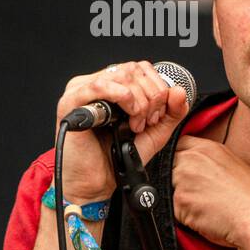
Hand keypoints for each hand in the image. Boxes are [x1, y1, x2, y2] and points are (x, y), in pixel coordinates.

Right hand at [55, 61, 189, 203]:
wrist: (100, 180)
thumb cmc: (119, 156)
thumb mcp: (156, 132)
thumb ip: (172, 112)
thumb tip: (178, 90)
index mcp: (113, 87)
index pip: (141, 68)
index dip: (158, 88)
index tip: (159, 114)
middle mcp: (97, 85)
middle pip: (134, 70)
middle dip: (152, 97)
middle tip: (148, 122)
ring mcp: (82, 91)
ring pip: (122, 75)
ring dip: (139, 102)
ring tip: (136, 125)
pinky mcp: (71, 102)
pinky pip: (100, 85)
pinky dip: (123, 99)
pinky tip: (127, 118)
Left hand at [171, 136, 249, 248]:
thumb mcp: (233, 167)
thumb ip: (209, 163)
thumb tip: (195, 173)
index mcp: (208, 148)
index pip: (177, 146)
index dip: (179, 161)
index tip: (189, 175)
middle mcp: (192, 158)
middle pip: (167, 168)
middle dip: (176, 182)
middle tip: (202, 196)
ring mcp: (183, 178)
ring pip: (167, 190)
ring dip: (180, 201)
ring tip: (208, 208)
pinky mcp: (181, 200)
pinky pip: (172, 211)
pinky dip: (185, 217)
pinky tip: (206, 218)